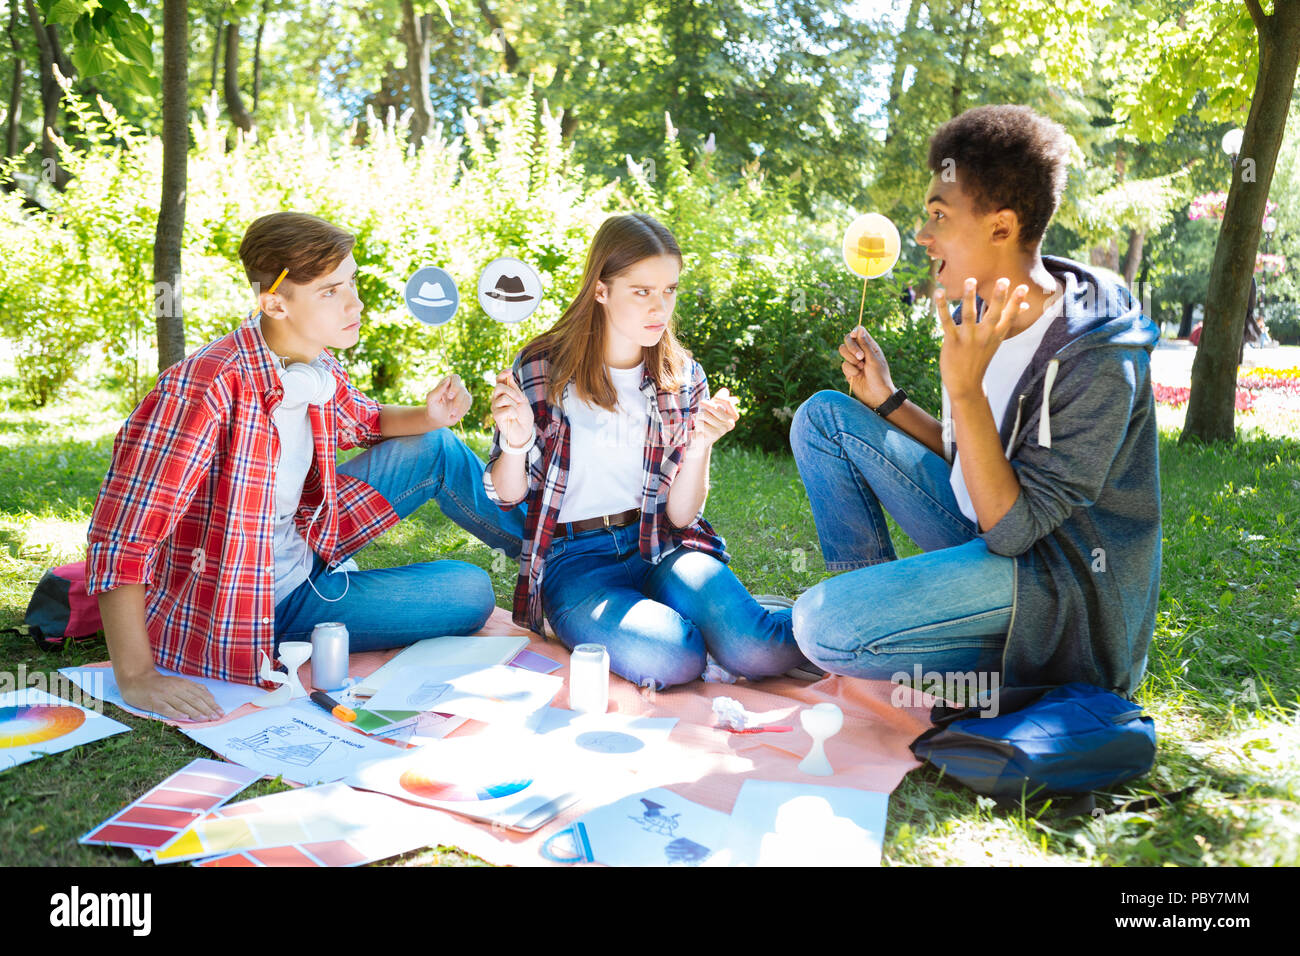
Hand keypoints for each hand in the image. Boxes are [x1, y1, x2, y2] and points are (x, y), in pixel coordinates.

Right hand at [118, 669, 223, 721]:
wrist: (137, 680)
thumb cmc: (160, 684)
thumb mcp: (179, 682)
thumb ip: (193, 688)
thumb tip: (209, 695)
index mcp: (183, 684)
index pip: (201, 695)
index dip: (212, 704)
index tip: (220, 713)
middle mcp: (176, 688)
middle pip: (194, 700)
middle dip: (207, 710)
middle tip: (216, 718)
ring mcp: (165, 695)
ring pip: (183, 705)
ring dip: (195, 713)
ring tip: (205, 719)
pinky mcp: (155, 702)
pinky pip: (166, 708)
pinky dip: (176, 713)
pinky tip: (184, 718)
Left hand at [425, 373, 471, 429]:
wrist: (438, 419)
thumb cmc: (433, 407)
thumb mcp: (432, 399)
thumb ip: (438, 389)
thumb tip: (447, 379)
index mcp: (447, 382)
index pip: (455, 378)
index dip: (455, 385)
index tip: (450, 396)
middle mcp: (456, 386)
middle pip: (462, 389)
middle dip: (457, 401)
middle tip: (452, 412)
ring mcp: (463, 394)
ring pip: (467, 397)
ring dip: (460, 408)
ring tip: (452, 415)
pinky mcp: (467, 401)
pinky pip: (468, 404)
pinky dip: (462, 411)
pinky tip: (455, 416)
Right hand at [490, 368, 533, 445]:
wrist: (524, 430)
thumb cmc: (523, 415)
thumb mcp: (522, 399)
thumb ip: (514, 388)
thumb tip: (508, 374)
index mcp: (504, 393)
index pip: (499, 380)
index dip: (503, 374)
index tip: (510, 371)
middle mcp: (497, 399)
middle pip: (499, 387)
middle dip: (512, 392)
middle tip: (520, 400)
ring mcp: (495, 407)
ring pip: (503, 398)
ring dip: (514, 404)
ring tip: (517, 412)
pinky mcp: (496, 416)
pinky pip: (505, 409)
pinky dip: (513, 413)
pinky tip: (513, 418)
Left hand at [689, 387, 739, 449]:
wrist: (703, 438)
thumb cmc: (709, 419)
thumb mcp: (716, 406)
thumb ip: (721, 397)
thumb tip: (725, 391)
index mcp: (734, 416)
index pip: (727, 401)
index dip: (718, 398)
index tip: (713, 399)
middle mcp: (730, 424)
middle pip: (715, 408)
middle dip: (705, 405)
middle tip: (701, 405)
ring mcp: (721, 431)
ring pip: (704, 415)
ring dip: (698, 415)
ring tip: (700, 419)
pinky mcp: (711, 436)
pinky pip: (700, 423)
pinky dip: (697, 423)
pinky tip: (699, 428)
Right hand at [839, 325, 895, 407]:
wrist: (876, 395)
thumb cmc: (880, 377)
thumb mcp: (874, 359)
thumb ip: (865, 345)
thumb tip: (859, 330)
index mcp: (870, 346)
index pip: (859, 332)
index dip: (855, 332)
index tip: (854, 336)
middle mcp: (861, 351)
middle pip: (848, 339)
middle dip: (852, 347)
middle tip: (860, 357)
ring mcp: (854, 360)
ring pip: (843, 351)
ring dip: (851, 359)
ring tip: (861, 367)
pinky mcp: (848, 370)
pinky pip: (843, 364)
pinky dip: (851, 370)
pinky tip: (858, 375)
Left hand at [937, 277, 1028, 401]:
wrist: (966, 384)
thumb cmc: (981, 357)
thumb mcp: (997, 340)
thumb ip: (1006, 320)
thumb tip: (1025, 306)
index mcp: (997, 335)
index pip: (1010, 317)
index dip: (1016, 302)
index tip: (1023, 287)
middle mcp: (985, 336)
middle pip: (994, 315)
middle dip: (999, 298)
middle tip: (1003, 280)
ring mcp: (968, 339)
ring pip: (969, 315)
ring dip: (969, 297)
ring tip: (970, 280)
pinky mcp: (952, 341)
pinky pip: (946, 321)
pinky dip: (942, 306)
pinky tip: (939, 292)